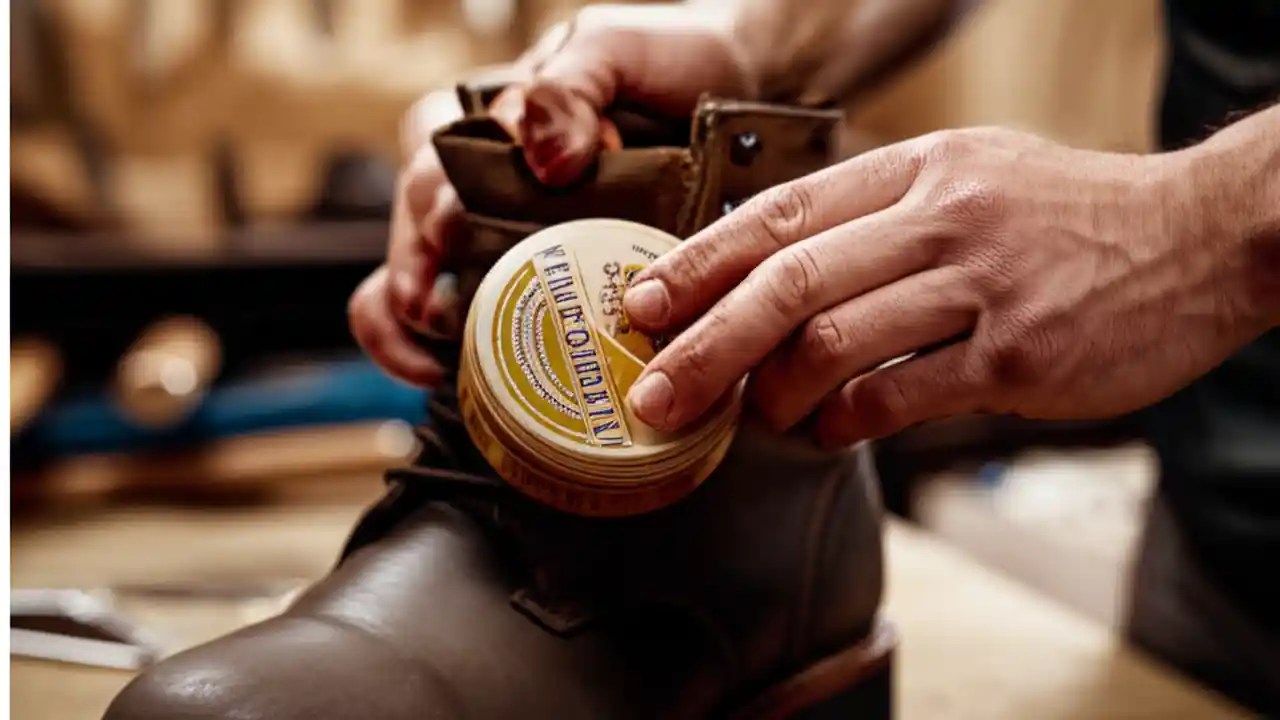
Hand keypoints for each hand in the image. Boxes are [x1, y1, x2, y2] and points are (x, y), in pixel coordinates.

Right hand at [349, 3, 754, 385]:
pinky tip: (446, 372)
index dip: (427, 205)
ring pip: (427, 279)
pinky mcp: (556, 279)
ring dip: (413, 324)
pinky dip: (450, 348)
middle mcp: (494, 181)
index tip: (446, 235)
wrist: (743, 91)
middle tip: (438, 314)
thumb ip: (570, 89)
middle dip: (413, 276)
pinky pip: (483, 318)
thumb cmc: (670, 59)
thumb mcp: (614, 52)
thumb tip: (544, 161)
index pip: (429, 164)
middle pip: (418, 231)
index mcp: (494, 125)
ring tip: (436, 361)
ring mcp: (518, 233)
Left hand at [623, 126, 1273, 444]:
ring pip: (836, 341)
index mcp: (918, 169)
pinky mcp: (1020, 354)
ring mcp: (983, 286)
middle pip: (790, 282)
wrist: (1201, 238)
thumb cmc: (1068, 218)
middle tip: (656, 393)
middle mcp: (942, 217)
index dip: (700, 263)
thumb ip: (876, 217)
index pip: (781, 214)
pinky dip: (847, 421)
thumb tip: (772, 276)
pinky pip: (903, 394)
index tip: (644, 305)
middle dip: (706, 344)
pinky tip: (826, 432)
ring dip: (773, 392)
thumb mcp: (970, 178)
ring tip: (752, 417)